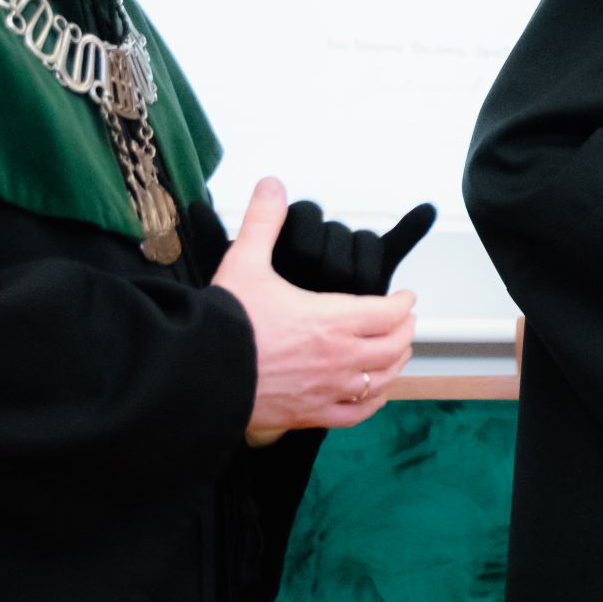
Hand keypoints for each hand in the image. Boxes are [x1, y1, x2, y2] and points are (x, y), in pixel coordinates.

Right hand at [212, 178, 418, 445]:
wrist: (197, 376)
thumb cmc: (224, 324)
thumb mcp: (244, 263)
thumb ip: (263, 222)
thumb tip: (272, 186)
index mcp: (332, 319)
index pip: (389, 311)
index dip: (403, 302)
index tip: (404, 296)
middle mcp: (339, 357)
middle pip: (394, 344)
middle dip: (404, 329)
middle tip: (403, 319)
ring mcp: (328, 389)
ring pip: (382, 379)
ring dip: (395, 362)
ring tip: (396, 350)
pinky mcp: (312, 415)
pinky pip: (358, 413)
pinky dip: (373, 401)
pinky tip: (374, 393)